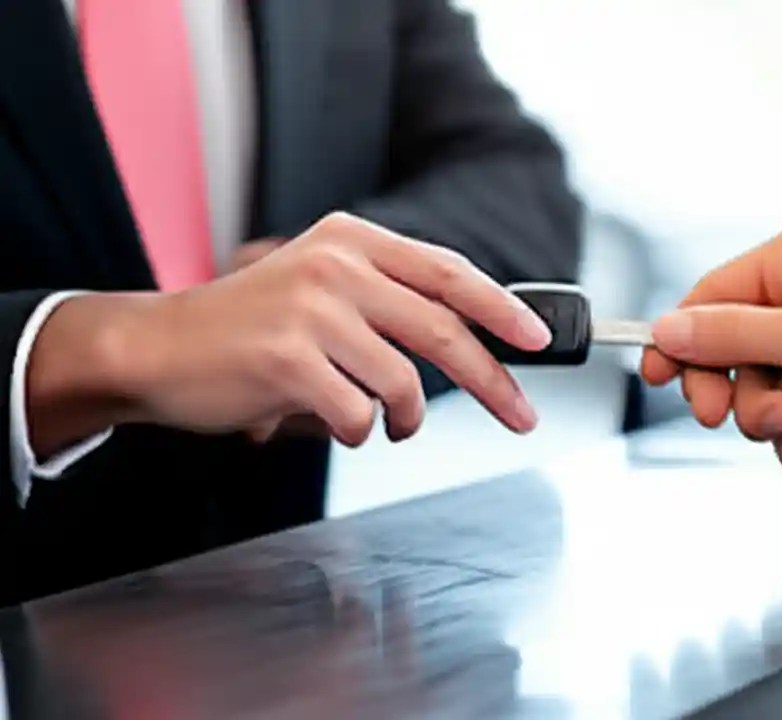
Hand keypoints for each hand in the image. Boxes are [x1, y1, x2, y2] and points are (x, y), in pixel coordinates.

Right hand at [28, 212, 550, 453]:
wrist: (156, 347)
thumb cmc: (251, 328)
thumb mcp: (323, 288)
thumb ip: (391, 301)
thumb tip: (481, 342)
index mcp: (352, 239)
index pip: (449, 272)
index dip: (503, 308)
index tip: (540, 340)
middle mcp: (336, 264)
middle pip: (444, 329)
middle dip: (492, 381)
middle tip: (521, 415)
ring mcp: (312, 310)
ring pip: (402, 382)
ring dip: (404, 419)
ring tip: (386, 425)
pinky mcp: (288, 359)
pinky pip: (357, 415)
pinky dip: (354, 432)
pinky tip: (330, 421)